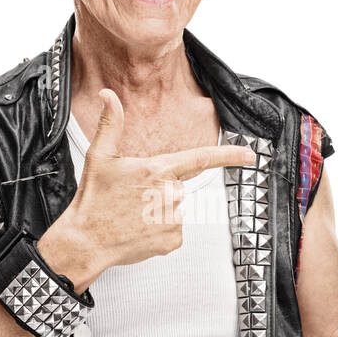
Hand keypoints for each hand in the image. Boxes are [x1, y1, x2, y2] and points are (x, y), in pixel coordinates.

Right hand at [37, 88, 254, 290]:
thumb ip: (111, 124)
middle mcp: (170, 194)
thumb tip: (108, 95)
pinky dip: (158, 231)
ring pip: (175, 209)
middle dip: (158, 192)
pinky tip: (138, 230)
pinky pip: (173, 230)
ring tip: (132, 216)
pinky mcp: (172, 240)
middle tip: (131, 200)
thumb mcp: (100, 157)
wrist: (87, 241)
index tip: (250, 154)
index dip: (229, 155)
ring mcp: (173, 219)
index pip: (200, 159)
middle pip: (177, 187)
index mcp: (157, 170)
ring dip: (158, 211)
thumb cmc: (94, 200)